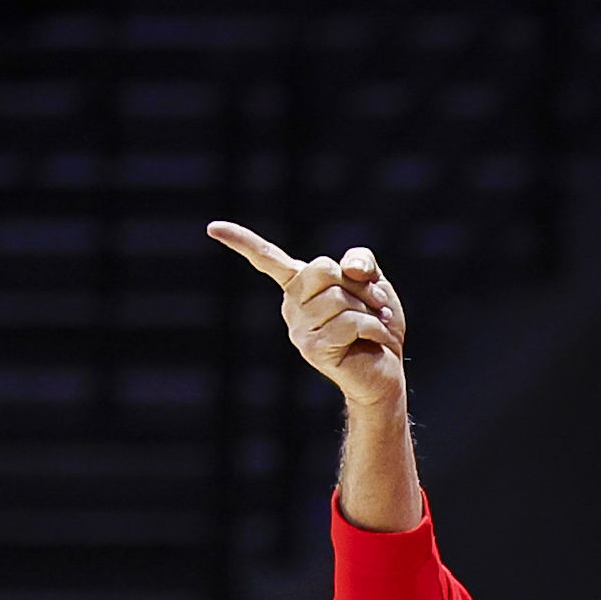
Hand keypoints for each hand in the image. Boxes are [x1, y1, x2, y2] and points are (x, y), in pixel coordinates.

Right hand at [208, 222, 404, 407]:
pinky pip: (349, 322)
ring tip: (374, 324)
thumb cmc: (376, 325)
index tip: (213, 228)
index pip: (268, 259)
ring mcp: (298, 329)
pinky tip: (377, 339)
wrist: (387, 372)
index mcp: (300, 286)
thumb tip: (350, 267)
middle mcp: (292, 306)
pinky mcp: (313, 349)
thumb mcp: (374, 282)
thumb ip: (361, 262)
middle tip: (373, 303)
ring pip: (338, 298)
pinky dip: (374, 326)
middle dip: (357, 283)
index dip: (242, 241)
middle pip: (322, 268)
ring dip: (369, 308)